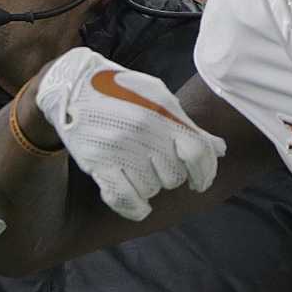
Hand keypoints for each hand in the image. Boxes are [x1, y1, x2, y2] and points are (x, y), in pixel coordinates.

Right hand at [34, 48, 226, 220]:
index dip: (205, 173)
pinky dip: (136, 208)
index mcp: (162, 111)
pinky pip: (124, 198)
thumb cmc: (121, 91)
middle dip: (172, 177)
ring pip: (151, 189)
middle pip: (174, 175)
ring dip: (150, 188)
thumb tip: (219, 150)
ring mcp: (119, 148)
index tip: (200, 183)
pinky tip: (139, 205)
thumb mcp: (158, 97)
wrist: (71, 84)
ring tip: (140, 174)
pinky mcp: (97, 162)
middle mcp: (143, 131)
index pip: (198, 152)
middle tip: (159, 168)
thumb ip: (187, 125)